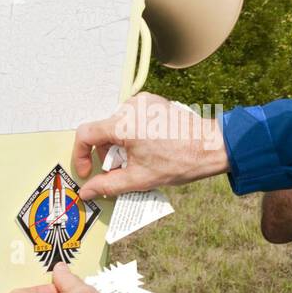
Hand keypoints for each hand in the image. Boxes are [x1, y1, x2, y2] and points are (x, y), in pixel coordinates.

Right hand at [71, 92, 229, 200]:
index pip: (86, 134)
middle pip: (102, 130)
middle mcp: (130, 107)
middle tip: (118, 170)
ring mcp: (142, 101)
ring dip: (118, 144)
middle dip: (105, 153)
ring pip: (116, 124)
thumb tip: (86, 192)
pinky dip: (130, 133)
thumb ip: (108, 185)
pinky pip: (130, 117)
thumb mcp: (139, 178)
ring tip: (136, 160)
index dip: (81, 155)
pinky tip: (146, 147)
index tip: (88, 171)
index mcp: (123, 125)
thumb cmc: (178, 161)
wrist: (210, 146)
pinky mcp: (152, 100)